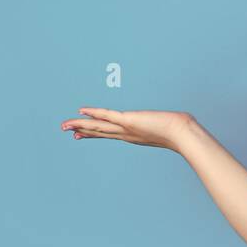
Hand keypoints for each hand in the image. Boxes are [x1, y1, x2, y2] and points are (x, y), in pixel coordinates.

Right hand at [60, 107, 196, 151]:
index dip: (92, 133)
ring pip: (99, 126)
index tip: (79, 135)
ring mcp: (126, 127)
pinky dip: (94, 113)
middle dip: (81, 130)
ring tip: (66, 125)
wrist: (182, 133)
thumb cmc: (179, 131)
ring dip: (81, 124)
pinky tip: (82, 111)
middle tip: (64, 129)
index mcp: (132, 135)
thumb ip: (164, 126)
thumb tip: (172, 123)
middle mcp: (126, 133)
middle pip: (99, 131)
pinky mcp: (129, 120)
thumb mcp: (167, 128)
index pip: (108, 133)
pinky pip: (108, 115)